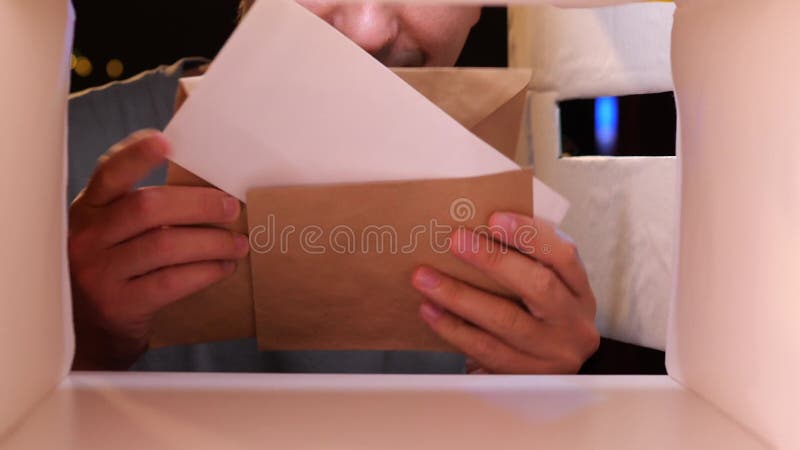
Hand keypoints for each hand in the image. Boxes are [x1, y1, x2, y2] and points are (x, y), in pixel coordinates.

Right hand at [69, 130, 249, 369]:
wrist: (91, 330)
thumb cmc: (116, 268)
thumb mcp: (112, 232)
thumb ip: (140, 209)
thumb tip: (208, 190)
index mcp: (87, 210)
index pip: (108, 174)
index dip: (135, 155)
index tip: (167, 140)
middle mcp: (86, 237)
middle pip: (148, 208)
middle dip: (199, 205)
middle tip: (231, 207)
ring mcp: (100, 272)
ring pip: (166, 246)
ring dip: (212, 242)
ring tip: (238, 243)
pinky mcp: (120, 304)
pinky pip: (172, 281)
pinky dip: (205, 272)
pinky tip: (224, 267)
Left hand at [412, 212, 598, 373]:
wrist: (548, 369)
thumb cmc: (540, 315)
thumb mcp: (548, 286)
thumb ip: (526, 259)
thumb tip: (477, 226)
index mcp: (580, 291)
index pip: (563, 255)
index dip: (530, 235)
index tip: (495, 219)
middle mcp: (573, 323)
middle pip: (538, 287)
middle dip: (493, 261)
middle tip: (455, 241)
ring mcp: (552, 354)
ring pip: (505, 322)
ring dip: (460, 297)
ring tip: (426, 278)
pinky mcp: (524, 376)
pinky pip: (485, 350)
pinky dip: (453, 328)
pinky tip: (430, 310)